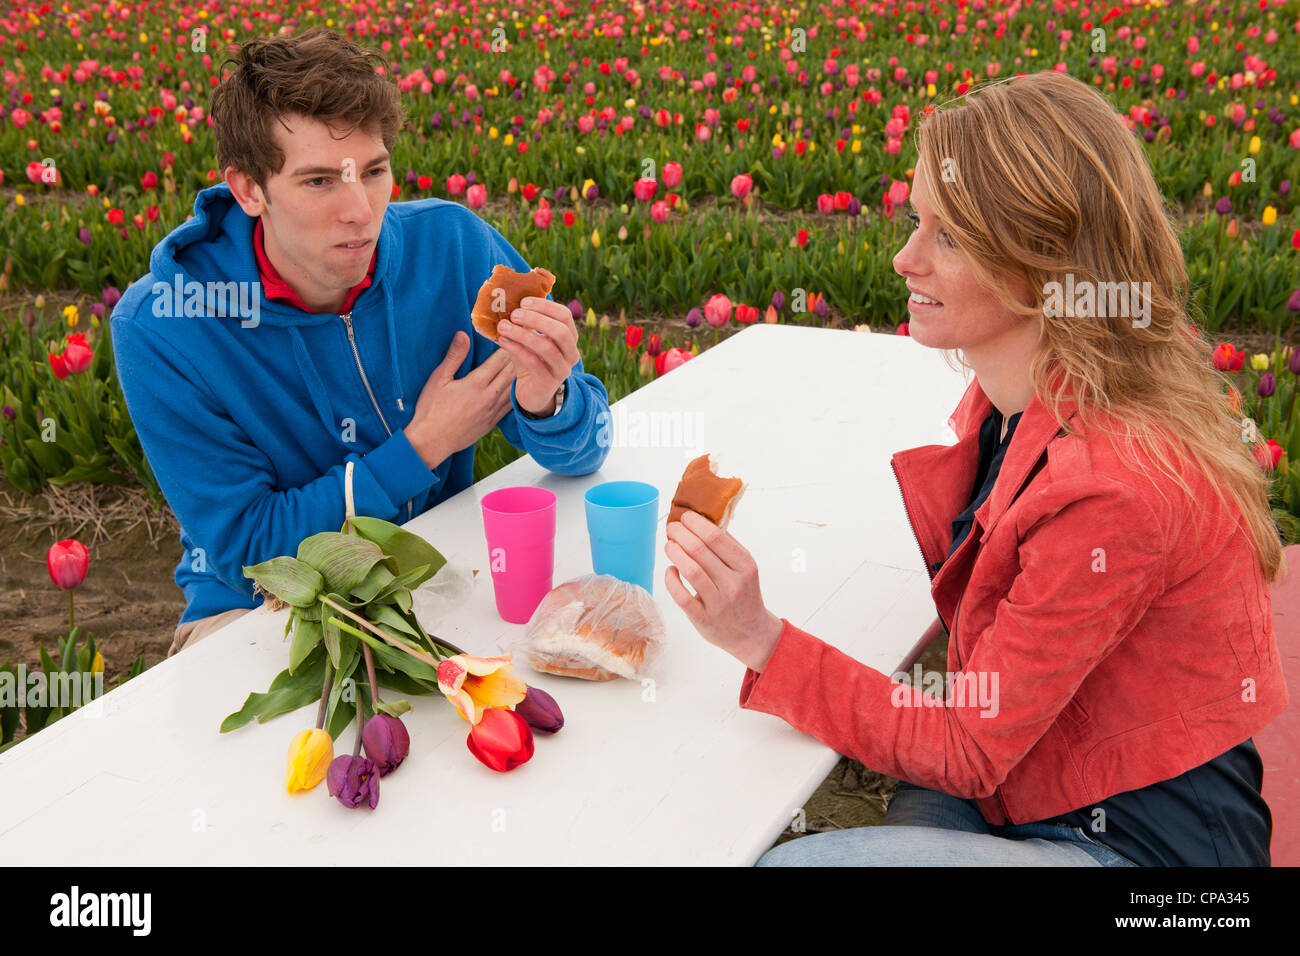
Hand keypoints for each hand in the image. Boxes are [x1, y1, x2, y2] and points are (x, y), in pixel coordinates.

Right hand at [404, 330, 514, 468]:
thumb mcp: (438, 379)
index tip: (511, 335)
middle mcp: (489, 396)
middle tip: (524, 344)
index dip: (506, 345)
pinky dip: (517, 393)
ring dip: (520, 374)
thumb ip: (454, 356)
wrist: (432, 441)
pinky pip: (511, 404)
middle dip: (518, 357)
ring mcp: (493, 411)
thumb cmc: (431, 409)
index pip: (499, 359)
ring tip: (527, 362)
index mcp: (476, 383)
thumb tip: (463, 334)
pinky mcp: (493, 422)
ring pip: (514, 388)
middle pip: (511, 372)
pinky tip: (519, 387)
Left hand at [494, 296, 580, 413]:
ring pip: (546, 347)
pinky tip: (503, 341)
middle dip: (535, 319)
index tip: (523, 301)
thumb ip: (525, 323)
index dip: (545, 306)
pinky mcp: (548, 383)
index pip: (565, 316)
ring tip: (503, 326)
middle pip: (560, 331)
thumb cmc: (531, 361)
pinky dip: (517, 349)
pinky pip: (534, 362)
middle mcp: (571, 354)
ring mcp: (562, 370)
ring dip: (522, 334)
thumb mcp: (530, 339)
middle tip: (514, 314)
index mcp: (570, 339)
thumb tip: (506, 300)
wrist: (533, 394)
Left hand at [663, 510, 784, 672]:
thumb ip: (728, 546)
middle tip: (672, 528)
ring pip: (690, 571)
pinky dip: (671, 580)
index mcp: (745, 566)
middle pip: (700, 550)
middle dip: (680, 534)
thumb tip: (702, 521)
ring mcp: (719, 603)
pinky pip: (682, 596)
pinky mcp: (704, 619)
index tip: (685, 517)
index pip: (715, 537)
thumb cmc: (743, 593)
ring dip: (674, 553)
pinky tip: (670, 570)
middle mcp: (734, 584)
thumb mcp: (745, 568)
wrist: (751, 633)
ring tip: (669, 545)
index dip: (695, 523)